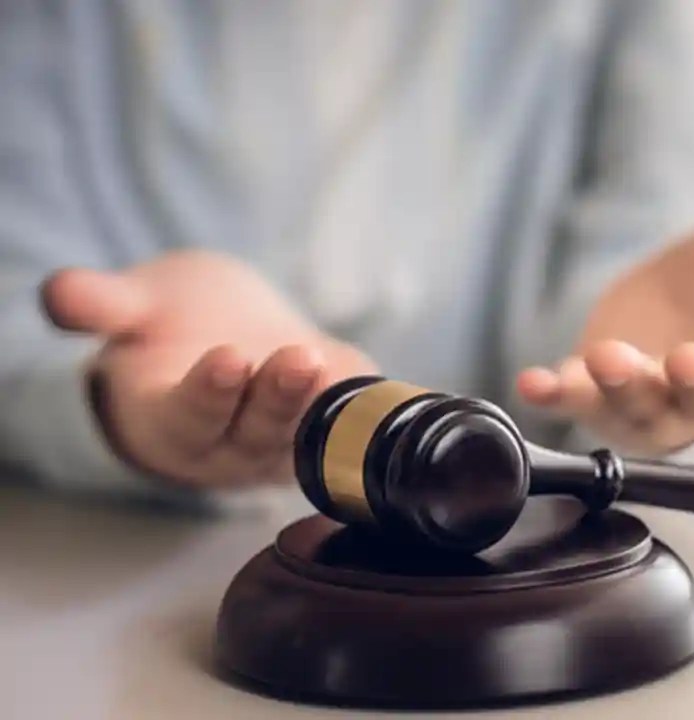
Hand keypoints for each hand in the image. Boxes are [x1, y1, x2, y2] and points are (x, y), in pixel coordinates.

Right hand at [41, 250, 376, 487]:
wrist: (218, 335)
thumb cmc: (165, 325)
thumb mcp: (132, 306)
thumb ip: (102, 304)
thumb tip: (58, 292)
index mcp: (173, 422)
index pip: (191, 417)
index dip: (210, 393)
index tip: (227, 360)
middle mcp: (232, 444)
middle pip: (260, 430)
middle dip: (280, 397)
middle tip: (300, 360)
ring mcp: (288, 441)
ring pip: (312, 432)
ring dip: (331, 404)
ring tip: (345, 368)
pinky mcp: (334, 425)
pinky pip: (357, 423)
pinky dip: (373, 408)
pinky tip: (391, 386)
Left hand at [515, 227, 693, 454]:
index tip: (693, 360)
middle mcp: (684, 395)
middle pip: (659, 407)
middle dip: (636, 389)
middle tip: (616, 362)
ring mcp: (636, 390)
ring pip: (611, 407)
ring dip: (588, 395)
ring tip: (562, 377)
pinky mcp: (594, 375)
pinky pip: (570, 392)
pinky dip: (550, 392)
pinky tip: (528, 384)